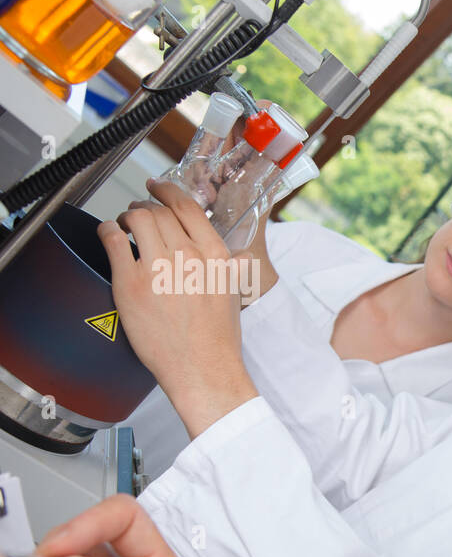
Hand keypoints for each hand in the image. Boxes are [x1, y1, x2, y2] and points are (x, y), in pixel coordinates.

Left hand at [100, 179, 257, 438]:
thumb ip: (232, 269)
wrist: (202, 368)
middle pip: (158, 210)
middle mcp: (187, 256)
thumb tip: (240, 257)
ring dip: (126, 216)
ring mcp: (158, 268)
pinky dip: (107, 230)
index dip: (167, 190)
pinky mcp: (130, 283)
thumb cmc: (218, 338)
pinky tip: (109, 235)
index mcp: (214, 255)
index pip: (187, 206)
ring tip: (123, 225)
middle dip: (145, 207)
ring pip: (136, 217)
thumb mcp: (233, 295)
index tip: (157, 187)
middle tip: (138, 215)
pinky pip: (113, 239)